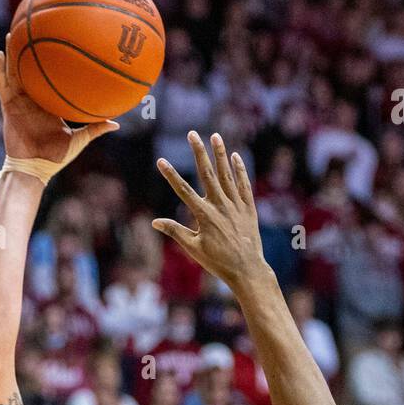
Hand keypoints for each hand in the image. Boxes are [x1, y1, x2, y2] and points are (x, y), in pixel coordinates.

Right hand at [0, 40, 117, 163]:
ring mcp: (20, 101)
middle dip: (32, 52)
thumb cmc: (56, 157)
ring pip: (15, 72)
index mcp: (48, 104)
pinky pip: (3, 84)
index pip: (51, 80)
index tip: (60, 46)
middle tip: (36, 30)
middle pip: (31, 70)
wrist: (35, 168)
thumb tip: (117, 123)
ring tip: (13, 33)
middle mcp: (33, 99)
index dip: (53, 65)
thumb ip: (95, 129)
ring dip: (13, 53)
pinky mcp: (9, 106)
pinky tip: (1, 53)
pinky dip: (1, 69)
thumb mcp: (79, 140)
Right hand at [153, 131, 265, 290]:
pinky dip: (240, 170)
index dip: (170, 175)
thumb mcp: (194, 249)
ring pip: (227, 174)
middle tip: (192, 134)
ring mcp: (236, 205)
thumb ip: (176, 232)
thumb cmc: (218, 262)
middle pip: (207, 173)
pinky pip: (243, 185)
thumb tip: (155, 222)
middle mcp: (220, 206)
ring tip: (215, 136)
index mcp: (204, 215)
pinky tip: (236, 157)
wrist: (247, 270)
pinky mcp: (249, 208)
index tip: (160, 161)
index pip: (183, 190)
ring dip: (220, 154)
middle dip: (199, 152)